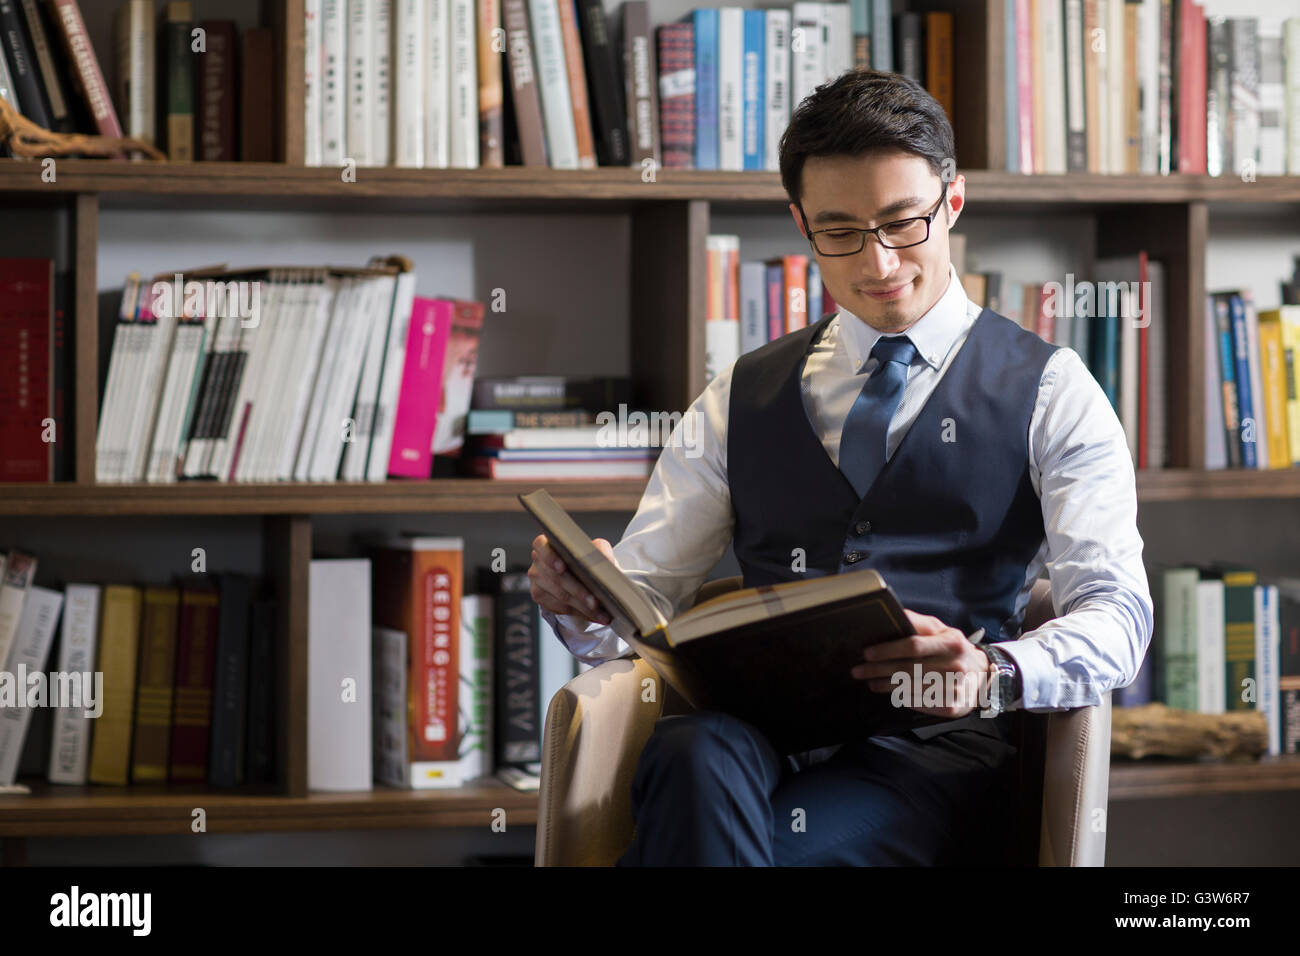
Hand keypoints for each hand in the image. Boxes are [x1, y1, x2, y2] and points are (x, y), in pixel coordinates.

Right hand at [528, 533, 614, 627]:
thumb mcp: (593, 548)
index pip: (541, 547)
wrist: (578, 573)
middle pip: (557, 578)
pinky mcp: (539, 596)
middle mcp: (538, 561)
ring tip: (601, 613)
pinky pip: (560, 607)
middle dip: (579, 592)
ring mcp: (537, 580)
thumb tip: (606, 561)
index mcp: (546, 544)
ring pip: (561, 596)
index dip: (551, 558)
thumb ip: (599, 549)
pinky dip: (579, 613)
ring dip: (583, 607)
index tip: (563, 568)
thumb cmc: (584, 559)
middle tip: (595, 603)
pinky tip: (593, 615)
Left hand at [849, 609, 992, 718]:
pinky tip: (891, 692)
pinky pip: (919, 703)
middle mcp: (955, 666)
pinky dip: (902, 698)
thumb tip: (895, 615)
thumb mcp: (942, 631)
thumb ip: (919, 623)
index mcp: (952, 643)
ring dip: (885, 685)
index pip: (913, 646)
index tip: (867, 653)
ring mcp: (955, 689)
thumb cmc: (954, 649)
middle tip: (859, 670)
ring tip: (870, 681)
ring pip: (910, 687)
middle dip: (878, 670)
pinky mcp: (952, 707)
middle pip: (907, 669)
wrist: (983, 677)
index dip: (887, 650)